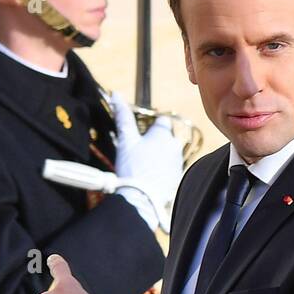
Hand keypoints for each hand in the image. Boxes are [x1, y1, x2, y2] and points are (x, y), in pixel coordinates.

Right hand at [112, 93, 183, 229]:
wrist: (141, 199)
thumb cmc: (132, 167)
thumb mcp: (125, 140)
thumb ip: (122, 116)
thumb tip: (115, 94)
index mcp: (163, 134)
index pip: (162, 121)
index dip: (152, 125)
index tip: (142, 133)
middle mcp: (174, 146)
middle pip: (167, 138)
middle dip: (156, 142)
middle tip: (140, 152)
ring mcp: (177, 163)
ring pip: (170, 153)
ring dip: (160, 156)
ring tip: (143, 166)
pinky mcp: (177, 178)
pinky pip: (170, 169)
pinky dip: (162, 170)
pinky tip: (149, 177)